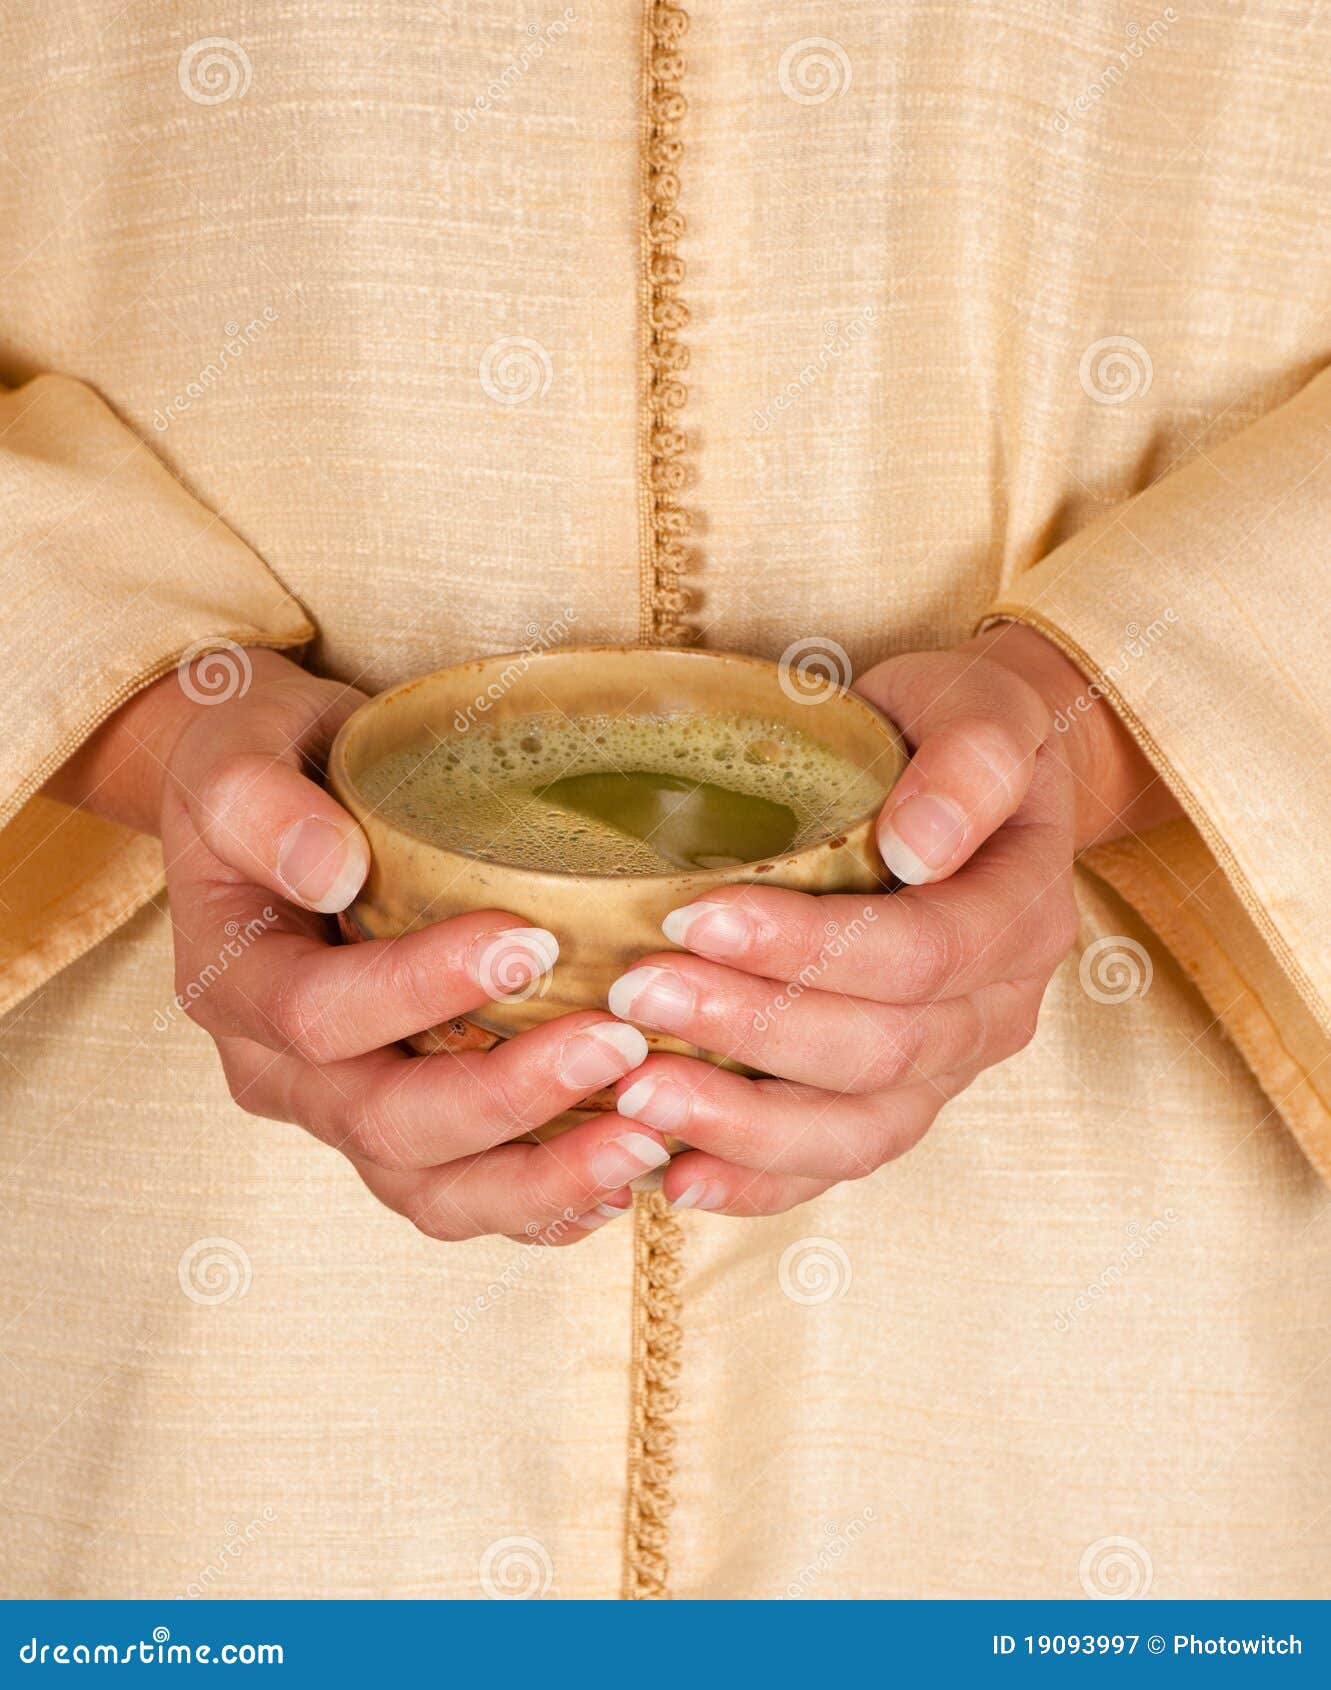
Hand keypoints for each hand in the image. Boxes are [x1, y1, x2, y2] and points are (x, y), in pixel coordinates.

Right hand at [47, 648, 663, 1242]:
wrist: (287, 805)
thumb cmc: (272, 766)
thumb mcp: (238, 750)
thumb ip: (257, 803)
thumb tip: (329, 868)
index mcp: (234, 984)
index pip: (318, 1015)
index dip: (419, 990)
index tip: (528, 942)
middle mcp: (284, 1072)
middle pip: (385, 1124)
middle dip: (508, 1097)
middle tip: (618, 1045)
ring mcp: (346, 1114)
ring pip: (431, 1192)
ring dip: (541, 1181)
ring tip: (644, 1142)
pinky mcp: (408, 1133)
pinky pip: (469, 1197)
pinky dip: (546, 1204)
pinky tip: (623, 1179)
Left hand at [608, 623, 1180, 1214]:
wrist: (970, 782)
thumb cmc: (950, 731)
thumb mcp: (978, 708)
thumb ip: (970, 762)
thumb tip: (921, 844)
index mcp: (1022, 915)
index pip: (922, 955)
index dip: (810, 948)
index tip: (697, 918)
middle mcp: (997, 1010)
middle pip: (880, 1050)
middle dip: (751, 1030)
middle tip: (635, 996)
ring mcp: (950, 1069)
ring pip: (858, 1131)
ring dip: (743, 1125)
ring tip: (639, 1098)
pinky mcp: (900, 1101)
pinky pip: (837, 1164)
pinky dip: (757, 1182)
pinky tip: (673, 1178)